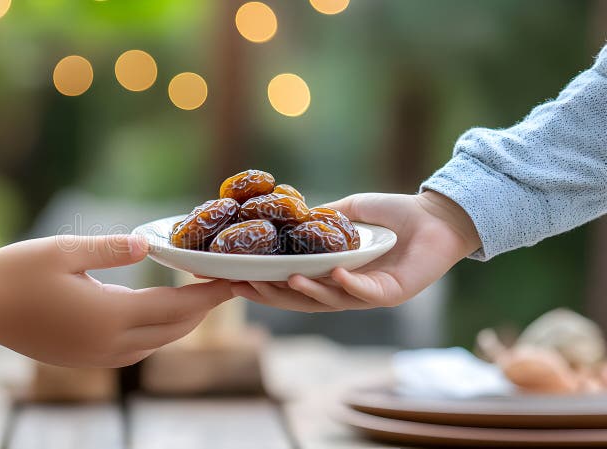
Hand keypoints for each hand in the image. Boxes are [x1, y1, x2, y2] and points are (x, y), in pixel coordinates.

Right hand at [0, 235, 232, 367]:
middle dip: (202, 310)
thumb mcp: (67, 250)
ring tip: (197, 299)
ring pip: (155, 344)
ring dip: (180, 324)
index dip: (208, 296)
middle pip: (172, 331)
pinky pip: (134, 351)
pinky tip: (156, 315)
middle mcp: (109, 345)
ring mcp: (96, 357)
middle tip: (222, 285)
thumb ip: (112, 248)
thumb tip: (150, 244)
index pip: (176, 309)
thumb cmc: (17, 272)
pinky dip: (156, 333)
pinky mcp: (83, 360)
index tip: (233, 281)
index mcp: (110, 317)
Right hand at [230, 191, 480, 311]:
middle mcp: (347, 290)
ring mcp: (369, 296)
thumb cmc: (398, 214)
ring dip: (305, 292)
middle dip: (272, 294)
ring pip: (329, 301)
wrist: (440, 216)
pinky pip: (365, 293)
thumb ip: (323, 218)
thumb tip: (291, 214)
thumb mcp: (350, 211)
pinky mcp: (392, 294)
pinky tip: (332, 275)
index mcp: (334, 275)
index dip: (264, 282)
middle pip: (302, 301)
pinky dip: (348, 286)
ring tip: (283, 279)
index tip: (234, 275)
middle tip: (244, 285)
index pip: (292, 284)